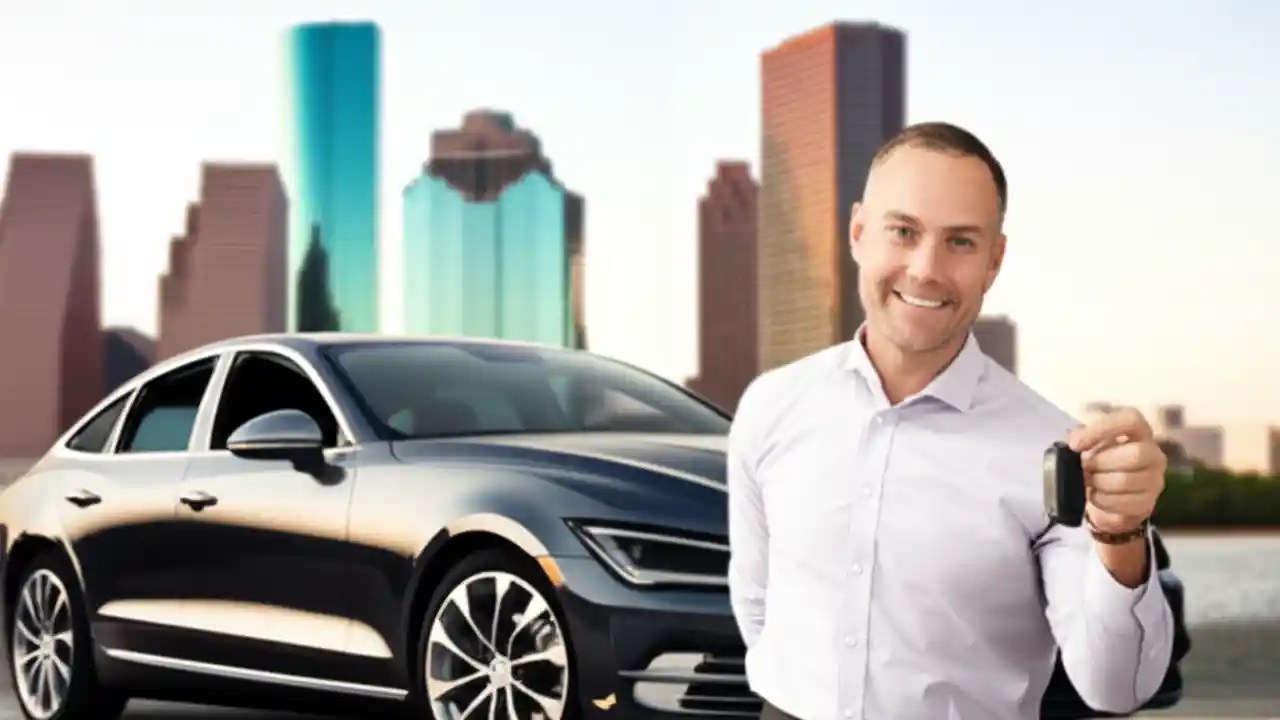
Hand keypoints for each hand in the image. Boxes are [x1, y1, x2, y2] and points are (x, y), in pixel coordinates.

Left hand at [1067, 406, 1166, 533]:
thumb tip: (1073, 443)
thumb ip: (1082, 437)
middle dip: (1102, 462)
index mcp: (1139, 430)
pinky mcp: (1148, 502)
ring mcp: (1155, 480)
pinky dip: (1102, 499)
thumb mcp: (1090, 442)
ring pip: (1126, 481)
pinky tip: (1095, 495)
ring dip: (1099, 482)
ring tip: (1087, 481)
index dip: (1101, 430)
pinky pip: (1124, 502)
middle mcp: (1154, 453)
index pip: (1130, 420)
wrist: (1111, 491)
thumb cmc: (1101, 458)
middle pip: (1136, 454)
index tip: (1075, 444)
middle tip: (1084, 467)